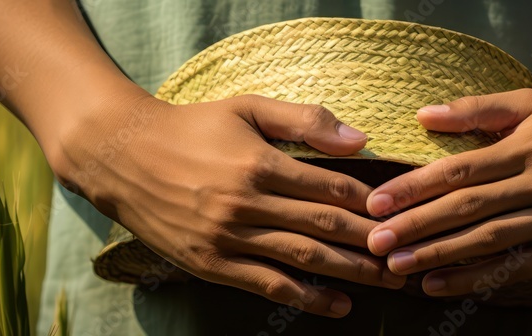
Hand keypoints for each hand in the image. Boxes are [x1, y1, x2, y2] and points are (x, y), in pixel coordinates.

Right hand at [54, 94, 405, 317]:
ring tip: (389, 281)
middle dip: (372, 243)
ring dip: (351, 272)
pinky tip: (337, 304)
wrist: (122, 156)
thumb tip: (359, 140)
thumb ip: (304, 121)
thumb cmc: (192, 127)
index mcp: (259, 164)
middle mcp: (246, 204)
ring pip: (302, 260)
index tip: (403, 213)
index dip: (371, 204)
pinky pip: (266, 285)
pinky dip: (305, 297)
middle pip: (324, 228)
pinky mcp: (211, 264)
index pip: (331, 189)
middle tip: (408, 254)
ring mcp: (227, 238)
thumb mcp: (246, 108)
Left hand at [363, 89, 531, 295]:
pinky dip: (476, 279)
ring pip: (489, 242)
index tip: (378, 202)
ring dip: (439, 256)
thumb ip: (477, 109)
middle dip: (417, 226)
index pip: (460, 170)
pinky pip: (515, 269)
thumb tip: (424, 115)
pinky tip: (439, 285)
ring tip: (397, 267)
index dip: (416, 187)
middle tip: (375, 240)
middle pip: (468, 209)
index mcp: (527, 148)